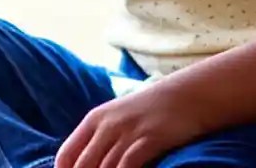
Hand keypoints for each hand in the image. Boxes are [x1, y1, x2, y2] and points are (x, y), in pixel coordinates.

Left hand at [55, 83, 208, 167]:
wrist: (188, 94)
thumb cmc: (152, 110)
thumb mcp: (119, 117)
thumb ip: (100, 137)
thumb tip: (85, 163)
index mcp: (94, 119)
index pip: (67, 154)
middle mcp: (107, 125)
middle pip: (83, 166)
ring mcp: (128, 132)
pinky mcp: (149, 139)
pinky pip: (127, 166)